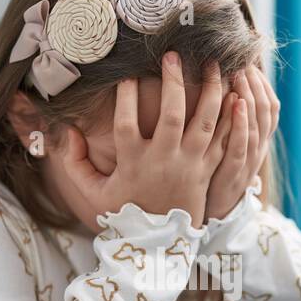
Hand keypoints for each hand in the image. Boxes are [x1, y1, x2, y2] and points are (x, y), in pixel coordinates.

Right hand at [61, 53, 224, 228]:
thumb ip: (74, 162)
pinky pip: (223, 139)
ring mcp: (189, 166)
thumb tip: (67, 131)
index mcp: (134, 164)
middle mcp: (164, 161)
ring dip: (211, 90)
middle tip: (173, 55)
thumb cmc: (124, 213)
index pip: (125, 122)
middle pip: (172, 115)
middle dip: (173, 81)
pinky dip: (230, 115)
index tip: (125, 74)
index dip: (124, 96)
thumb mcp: (92, 193)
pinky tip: (234, 92)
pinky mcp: (208, 171)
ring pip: (206, 122)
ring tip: (214, 64)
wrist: (159, 245)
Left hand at [204, 65, 279, 222]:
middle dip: (255, 83)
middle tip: (242, 61)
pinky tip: (237, 103)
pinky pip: (242, 146)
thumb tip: (222, 88)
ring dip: (250, 96)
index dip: (262, 84)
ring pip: (257, 125)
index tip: (248, 62)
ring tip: (240, 74)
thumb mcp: (224, 146)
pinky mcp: (233, 175)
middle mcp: (257, 149)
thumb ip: (226, 121)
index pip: (269, 107)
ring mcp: (247, 162)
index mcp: (257, 141)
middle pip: (265, 110)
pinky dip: (242, 123)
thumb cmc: (213, 175)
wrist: (211, 217)